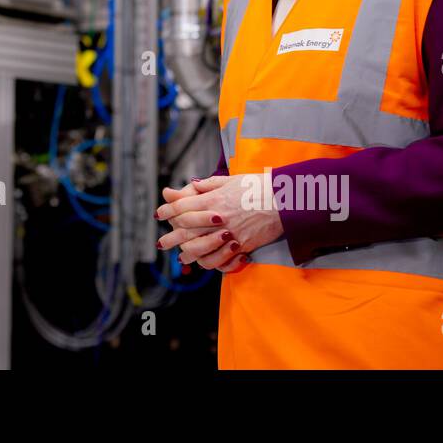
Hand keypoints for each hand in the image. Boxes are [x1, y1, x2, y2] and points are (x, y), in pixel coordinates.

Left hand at [154, 174, 283, 273]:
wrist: (283, 201)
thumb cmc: (257, 187)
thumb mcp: (230, 180)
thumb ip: (208, 185)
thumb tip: (191, 185)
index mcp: (213, 199)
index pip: (182, 206)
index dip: (168, 211)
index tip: (160, 214)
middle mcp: (217, 217)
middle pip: (185, 230)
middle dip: (170, 237)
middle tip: (161, 243)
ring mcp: (229, 233)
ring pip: (199, 248)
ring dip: (187, 254)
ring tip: (181, 257)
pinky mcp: (241, 245)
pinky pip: (219, 259)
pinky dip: (209, 262)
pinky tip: (204, 263)